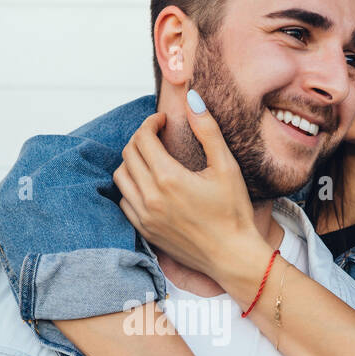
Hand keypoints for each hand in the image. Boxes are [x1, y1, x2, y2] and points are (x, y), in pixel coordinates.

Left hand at [112, 96, 261, 279]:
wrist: (232, 256)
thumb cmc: (233, 212)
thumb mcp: (226, 166)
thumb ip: (207, 130)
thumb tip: (192, 99)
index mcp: (169, 178)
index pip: (143, 138)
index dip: (150, 123)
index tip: (162, 121)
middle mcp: (151, 197)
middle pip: (128, 154)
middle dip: (141, 138)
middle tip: (157, 136)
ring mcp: (144, 216)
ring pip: (121, 176)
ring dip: (132, 161)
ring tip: (151, 158)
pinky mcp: (145, 230)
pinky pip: (124, 201)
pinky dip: (130, 186)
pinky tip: (148, 184)